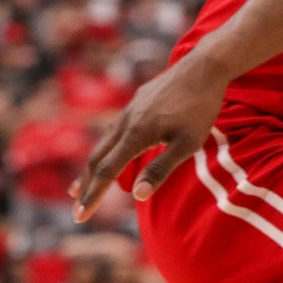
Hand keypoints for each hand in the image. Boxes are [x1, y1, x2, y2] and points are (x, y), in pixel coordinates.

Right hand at [71, 53, 230, 220]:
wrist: (204, 67)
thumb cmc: (200, 107)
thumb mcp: (187, 143)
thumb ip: (162, 168)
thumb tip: (138, 195)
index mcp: (136, 134)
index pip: (106, 172)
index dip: (92, 196)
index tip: (80, 216)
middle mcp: (126, 122)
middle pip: (97, 158)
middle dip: (86, 186)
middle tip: (77, 208)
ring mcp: (130, 110)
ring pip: (104, 143)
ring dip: (92, 167)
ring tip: (82, 186)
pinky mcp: (137, 102)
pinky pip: (115, 130)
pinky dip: (106, 149)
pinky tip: (110, 153)